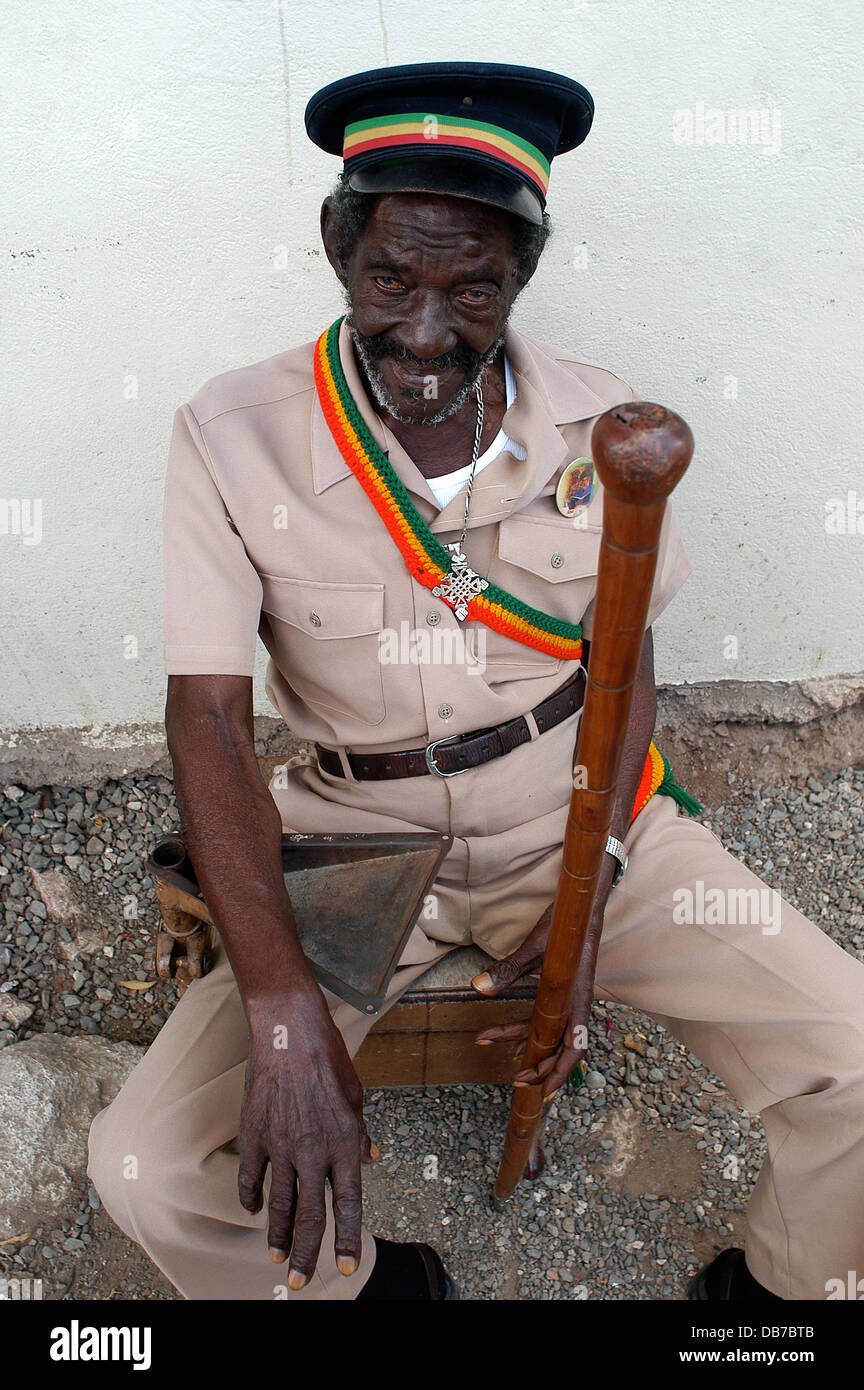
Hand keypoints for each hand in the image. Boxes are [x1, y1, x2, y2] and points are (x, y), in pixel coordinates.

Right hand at [237, 977, 375, 1288]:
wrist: (290, 1032)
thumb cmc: (328, 1060)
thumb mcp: (356, 1096)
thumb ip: (361, 1134)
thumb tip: (370, 1159)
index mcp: (344, 1143)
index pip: (347, 1204)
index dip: (346, 1239)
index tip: (344, 1267)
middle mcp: (314, 1151)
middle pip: (308, 1216)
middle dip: (305, 1253)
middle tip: (299, 1280)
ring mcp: (281, 1145)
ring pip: (278, 1204)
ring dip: (276, 1236)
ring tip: (276, 1258)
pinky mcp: (255, 1134)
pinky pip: (252, 1177)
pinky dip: (252, 1198)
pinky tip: (254, 1210)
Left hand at [471, 905, 590, 1098]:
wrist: (584, 907)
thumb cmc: (565, 926)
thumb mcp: (534, 947)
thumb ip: (508, 970)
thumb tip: (477, 988)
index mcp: (577, 999)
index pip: (572, 1048)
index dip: (553, 1071)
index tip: (527, 1081)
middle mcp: (578, 1004)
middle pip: (565, 1050)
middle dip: (542, 1068)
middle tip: (514, 1080)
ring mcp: (573, 1000)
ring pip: (558, 1036)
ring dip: (535, 1050)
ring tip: (512, 1062)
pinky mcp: (567, 993)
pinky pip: (554, 1021)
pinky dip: (536, 1033)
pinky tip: (517, 1037)